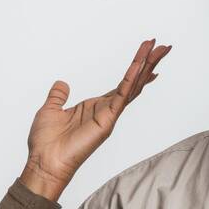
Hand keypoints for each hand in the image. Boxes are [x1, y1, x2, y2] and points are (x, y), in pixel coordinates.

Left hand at [20, 39, 171, 200]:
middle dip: (149, 64)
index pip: (121, 85)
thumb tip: (62, 84)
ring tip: (160, 49)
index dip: (135, 70)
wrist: (44, 162)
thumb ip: (58, 96)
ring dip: (146, 67)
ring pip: (133, 86)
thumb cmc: (46, 143)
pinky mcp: (107, 120)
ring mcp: (109, 115)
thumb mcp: (51, 110)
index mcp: (94, 108)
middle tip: (163, 47)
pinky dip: (131, 79)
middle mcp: (106, 111)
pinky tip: (139, 65)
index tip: (147, 55)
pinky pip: (122, 95)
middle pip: (133, 83)